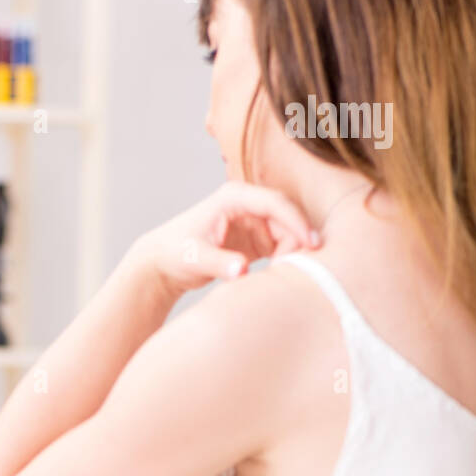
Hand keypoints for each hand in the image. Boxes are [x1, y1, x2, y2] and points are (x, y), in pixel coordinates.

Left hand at [132, 181, 319, 298]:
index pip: (275, 203)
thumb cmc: (174, 253)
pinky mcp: (258, 239)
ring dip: (293, 253)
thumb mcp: (195, 258)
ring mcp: (255, 221)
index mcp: (233, 198)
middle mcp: (248, 205)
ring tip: (284, 277)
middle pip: (288, 218)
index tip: (312, 244)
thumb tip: (242, 270)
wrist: (164, 263)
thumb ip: (219, 263)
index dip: (297, 222)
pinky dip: (287, 259)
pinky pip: (284, 246)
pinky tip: (282, 277)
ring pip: (289, 234)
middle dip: (298, 241)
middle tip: (296, 271)